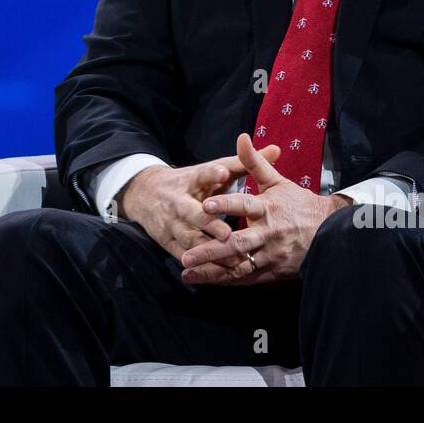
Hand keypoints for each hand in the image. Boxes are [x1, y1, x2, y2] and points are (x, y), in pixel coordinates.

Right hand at [118, 142, 281, 264]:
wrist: (146, 194)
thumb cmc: (191, 183)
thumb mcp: (213, 169)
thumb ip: (245, 163)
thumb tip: (277, 149)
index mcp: (191, 180)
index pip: (201, 174)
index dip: (212, 174)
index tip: (224, 173)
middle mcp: (178, 202)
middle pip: (192, 213)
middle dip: (209, 223)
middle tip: (229, 234)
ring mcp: (171, 223)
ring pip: (190, 239)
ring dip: (208, 251)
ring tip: (233, 261)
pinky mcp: (167, 241)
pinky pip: (184, 255)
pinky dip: (201, 266)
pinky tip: (219, 273)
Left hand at [179, 133, 351, 284]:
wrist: (330, 231)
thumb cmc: (298, 203)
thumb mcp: (277, 181)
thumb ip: (254, 162)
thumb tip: (241, 137)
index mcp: (268, 208)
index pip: (244, 205)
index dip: (225, 205)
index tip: (205, 205)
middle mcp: (268, 234)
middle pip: (237, 244)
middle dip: (210, 251)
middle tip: (187, 255)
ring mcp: (271, 255)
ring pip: (239, 266)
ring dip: (213, 272)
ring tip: (188, 273)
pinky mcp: (273, 271)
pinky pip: (246, 278)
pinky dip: (226, 281)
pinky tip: (206, 280)